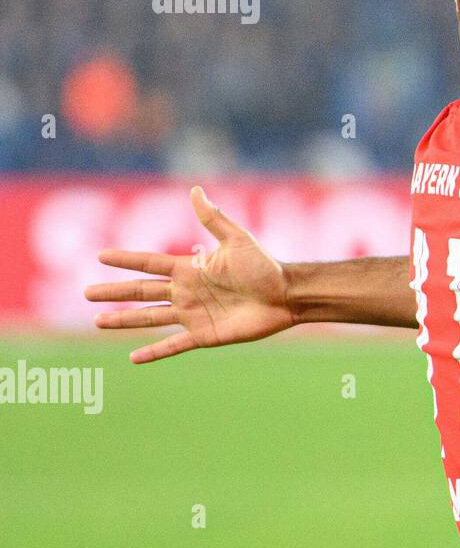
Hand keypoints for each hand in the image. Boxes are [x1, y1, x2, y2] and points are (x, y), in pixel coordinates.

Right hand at [85, 186, 294, 363]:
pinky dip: (154, 352)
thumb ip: (213, 218)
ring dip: (124, 320)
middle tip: (86, 293)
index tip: (101, 256)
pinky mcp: (204, 335)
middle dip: (114, 292)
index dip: (126, 260)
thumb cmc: (264, 266)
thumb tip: (194, 190)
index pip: (150, 263)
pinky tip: (133, 358)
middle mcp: (187, 292)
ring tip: (98, 321)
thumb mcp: (237, 239)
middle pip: (142, 292)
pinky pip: (174, 344)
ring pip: (150, 318)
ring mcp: (193, 314)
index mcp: (191, 268)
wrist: (285, 295)